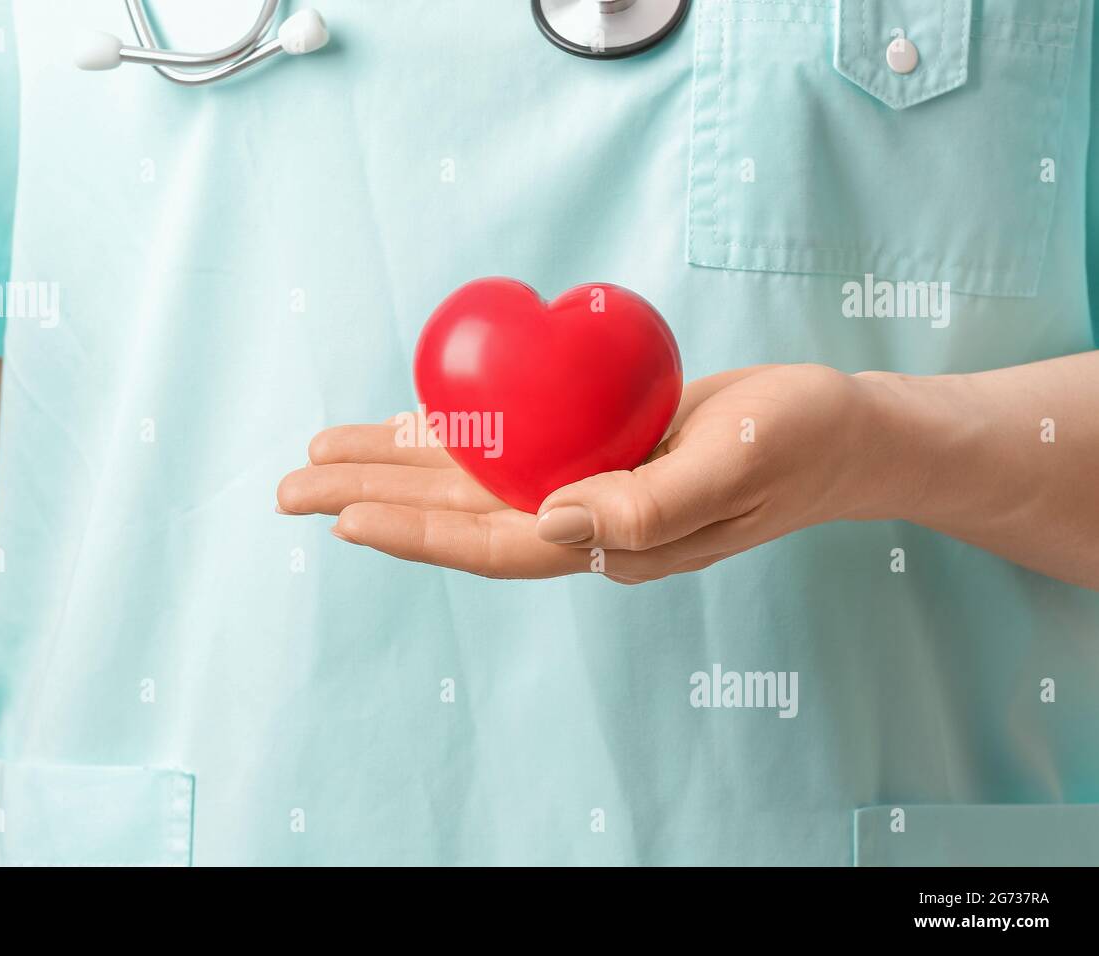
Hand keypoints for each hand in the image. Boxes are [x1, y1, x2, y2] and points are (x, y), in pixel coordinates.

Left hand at [275, 364, 904, 582]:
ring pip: (468, 478)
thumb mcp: (737, 462)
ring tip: (320, 457)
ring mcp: (582, 485)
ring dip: (393, 466)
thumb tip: (559, 519)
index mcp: (608, 540)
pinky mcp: (590, 449)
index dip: (417, 532)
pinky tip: (404, 422)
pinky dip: (451, 432)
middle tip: (290, 489)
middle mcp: (580, 519)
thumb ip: (652, 503)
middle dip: (374, 500)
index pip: (493, 544)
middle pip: (457, 514)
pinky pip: (505, 443)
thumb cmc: (797, 442)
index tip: (344, 517)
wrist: (839, 431)